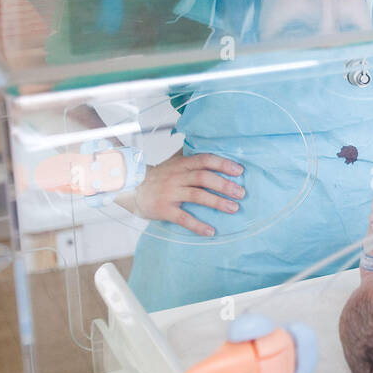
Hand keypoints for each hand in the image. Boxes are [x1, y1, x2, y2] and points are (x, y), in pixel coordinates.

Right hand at [123, 152, 243, 237]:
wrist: (132, 189)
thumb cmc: (159, 175)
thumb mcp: (173, 161)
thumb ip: (190, 153)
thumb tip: (208, 141)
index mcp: (182, 164)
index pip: (204, 160)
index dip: (222, 164)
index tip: (239, 171)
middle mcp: (177, 177)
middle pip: (203, 178)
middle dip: (224, 185)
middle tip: (241, 193)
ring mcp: (170, 193)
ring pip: (196, 196)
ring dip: (217, 202)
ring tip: (234, 208)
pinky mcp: (164, 209)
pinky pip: (183, 218)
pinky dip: (197, 225)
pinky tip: (210, 231)